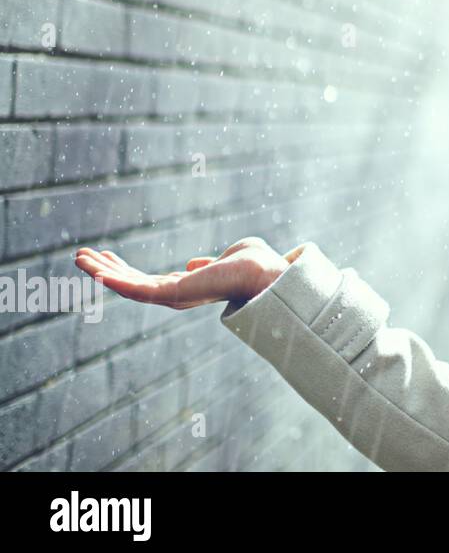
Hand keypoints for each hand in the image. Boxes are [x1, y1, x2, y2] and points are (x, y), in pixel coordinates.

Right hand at [74, 236, 290, 309]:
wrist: (267, 273)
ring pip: (127, 287)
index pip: (147, 280)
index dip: (124, 270)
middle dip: (105, 270)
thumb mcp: (227, 258)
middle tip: (80, 256)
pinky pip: (135, 289)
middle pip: (131, 284)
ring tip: (78, 258)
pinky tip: (94, 270)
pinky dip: (114, 280)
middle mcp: (177, 295)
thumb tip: (193, 264)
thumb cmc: (256, 265)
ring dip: (101, 273)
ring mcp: (173, 297)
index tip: (106, 256)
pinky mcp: (172, 294)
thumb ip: (207, 263)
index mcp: (188, 287)